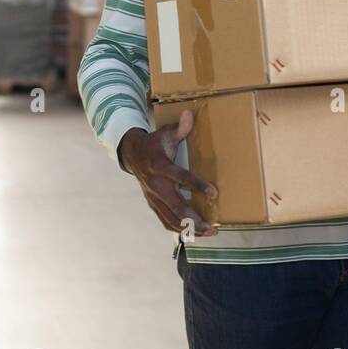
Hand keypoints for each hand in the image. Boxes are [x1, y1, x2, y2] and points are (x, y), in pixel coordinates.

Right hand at [118, 110, 217, 237]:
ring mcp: (152, 197)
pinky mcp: (153, 204)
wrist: (132, 154)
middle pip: (175, 205)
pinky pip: (165, 220)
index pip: (179, 177)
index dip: (196, 185)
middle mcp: (155, 184)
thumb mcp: (166, 132)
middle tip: (211, 227)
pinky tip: (194, 234)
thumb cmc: (155, 143)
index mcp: (159, 165)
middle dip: (193, 218)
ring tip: (208, 232)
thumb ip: (181, 127)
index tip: (214, 193)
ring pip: (170, 217)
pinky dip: (179, 229)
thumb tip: (190, 114)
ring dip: (189, 228)